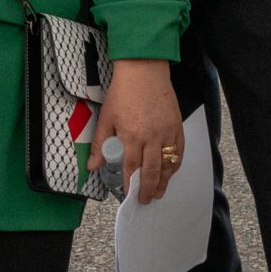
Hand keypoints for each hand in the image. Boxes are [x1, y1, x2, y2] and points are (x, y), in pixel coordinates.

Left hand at [91, 58, 181, 201]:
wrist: (144, 71)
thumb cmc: (123, 92)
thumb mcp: (106, 117)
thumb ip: (99, 144)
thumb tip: (92, 165)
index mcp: (132, 135)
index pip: (131, 168)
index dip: (130, 185)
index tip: (128, 196)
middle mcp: (151, 137)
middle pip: (152, 171)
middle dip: (149, 189)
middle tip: (145, 200)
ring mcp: (167, 133)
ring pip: (168, 165)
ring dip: (164, 182)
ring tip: (159, 193)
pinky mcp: (177, 127)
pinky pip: (179, 152)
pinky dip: (175, 166)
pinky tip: (170, 173)